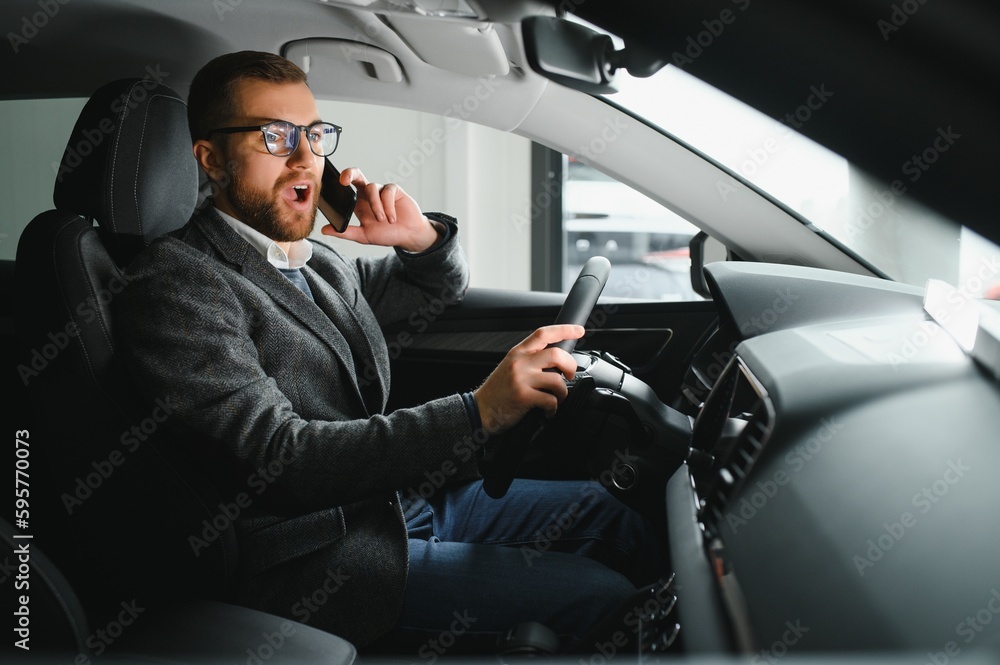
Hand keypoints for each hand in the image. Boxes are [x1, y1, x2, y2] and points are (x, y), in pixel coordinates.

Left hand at [320, 167, 439, 251]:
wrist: (408, 235)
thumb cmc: (387, 234)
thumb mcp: (364, 235)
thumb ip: (345, 232)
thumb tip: (324, 230)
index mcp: (359, 203)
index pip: (347, 187)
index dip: (340, 182)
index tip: (336, 185)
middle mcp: (369, 194)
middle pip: (357, 175)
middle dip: (350, 174)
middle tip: (345, 180)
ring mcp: (382, 191)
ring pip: (372, 187)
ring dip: (376, 205)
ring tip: (383, 220)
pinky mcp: (394, 191)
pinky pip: (387, 192)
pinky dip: (388, 206)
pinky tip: (392, 218)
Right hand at [473, 325, 584, 434]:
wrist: (479, 410)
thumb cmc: (497, 392)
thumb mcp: (510, 367)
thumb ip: (530, 361)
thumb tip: (556, 362)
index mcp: (518, 353)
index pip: (543, 333)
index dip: (564, 330)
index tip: (579, 330)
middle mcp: (520, 363)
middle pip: (556, 355)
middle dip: (570, 366)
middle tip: (569, 375)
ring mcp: (521, 379)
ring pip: (557, 380)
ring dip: (563, 392)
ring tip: (557, 398)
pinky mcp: (523, 397)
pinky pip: (550, 400)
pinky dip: (553, 408)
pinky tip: (548, 411)